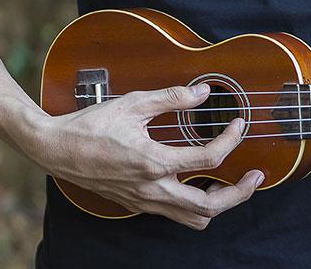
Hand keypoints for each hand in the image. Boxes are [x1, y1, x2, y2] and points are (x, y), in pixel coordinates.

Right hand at [25, 84, 262, 229]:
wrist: (55, 149)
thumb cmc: (90, 125)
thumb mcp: (132, 103)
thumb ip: (171, 97)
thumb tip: (203, 92)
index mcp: (153, 162)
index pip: (208, 159)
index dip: (231, 140)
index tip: (238, 125)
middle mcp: (152, 189)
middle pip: (210, 206)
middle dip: (239, 193)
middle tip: (256, 176)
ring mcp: (145, 201)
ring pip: (194, 218)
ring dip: (219, 204)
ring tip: (231, 185)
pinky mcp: (139, 204)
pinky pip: (176, 214)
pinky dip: (196, 205)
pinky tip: (200, 184)